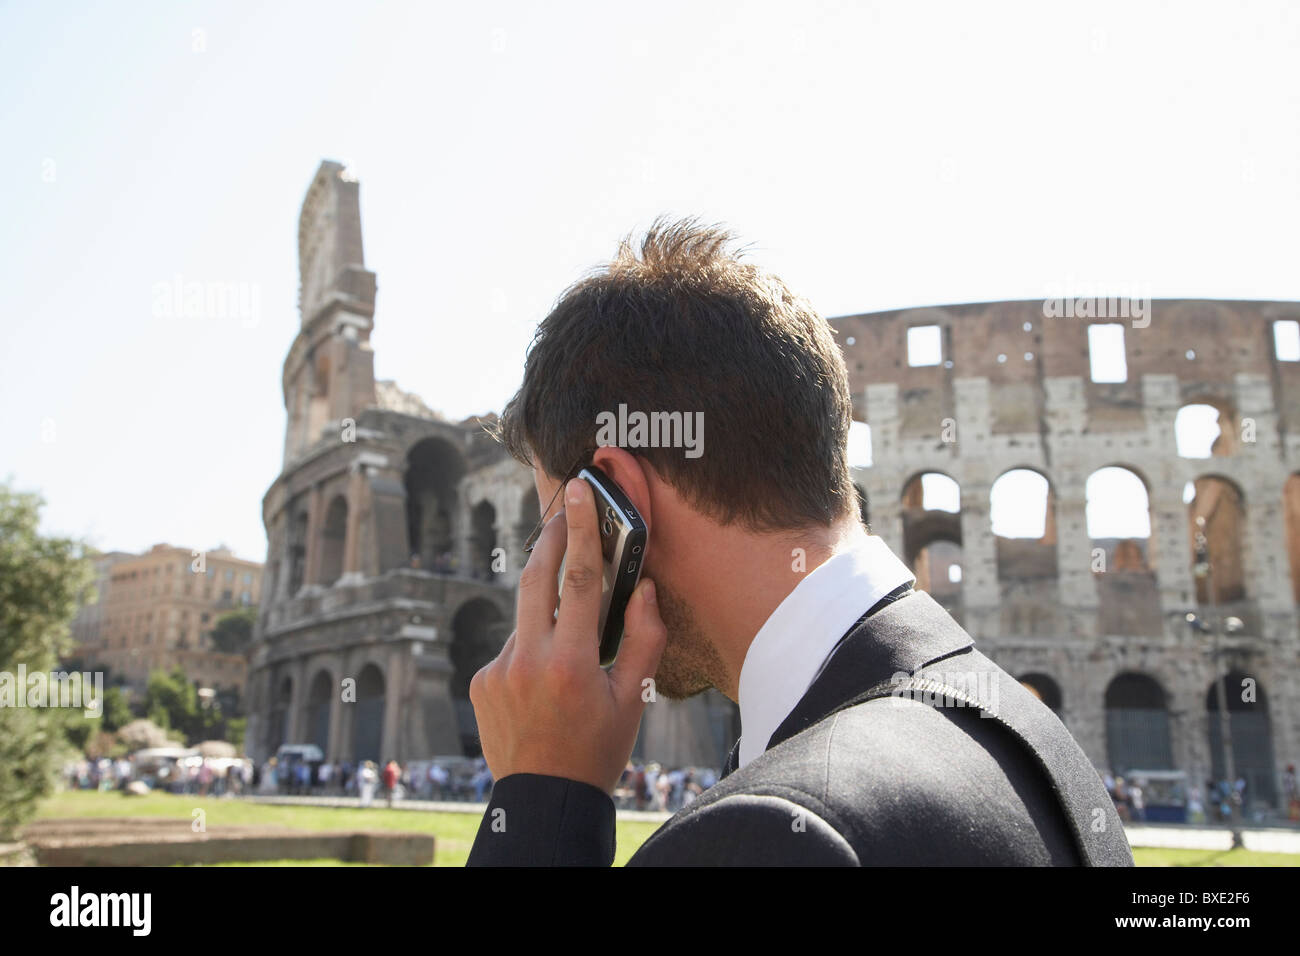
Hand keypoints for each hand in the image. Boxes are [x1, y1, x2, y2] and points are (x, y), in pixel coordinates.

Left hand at [469, 477, 667, 793]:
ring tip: (568, 660)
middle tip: (562, 509)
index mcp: (571, 664)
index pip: (577, 581)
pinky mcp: (479, 681)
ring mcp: (497, 670)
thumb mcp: (634, 700)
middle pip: (533, 578)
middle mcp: (527, 661)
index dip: (580, 530)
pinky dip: (531, 649)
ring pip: (526, 618)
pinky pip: (511, 647)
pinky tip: (543, 687)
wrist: (544, 800)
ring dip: (547, 617)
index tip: (577, 491)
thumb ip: (643, 638)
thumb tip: (642, 586)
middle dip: (548, 539)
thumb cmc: (598, 750)